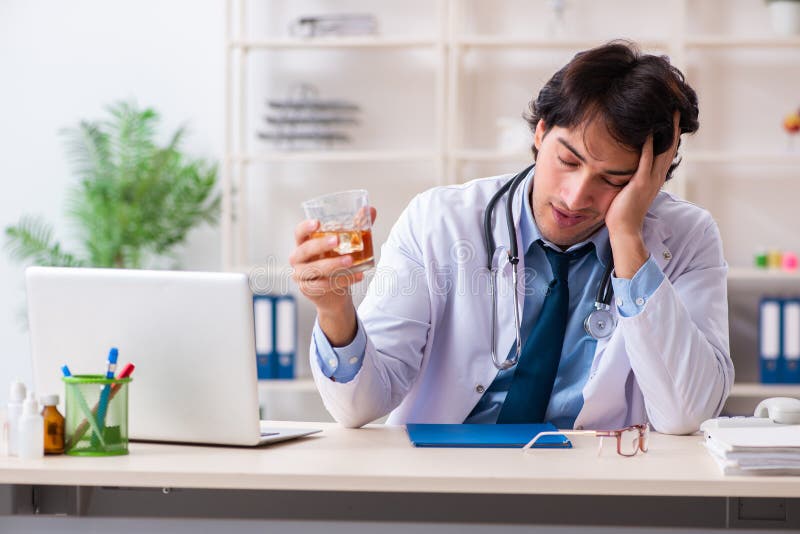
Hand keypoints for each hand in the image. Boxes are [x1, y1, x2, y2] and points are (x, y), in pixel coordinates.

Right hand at [289, 207, 376, 344]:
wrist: (334, 295)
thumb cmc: (337, 264)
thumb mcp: (345, 245)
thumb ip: (356, 227)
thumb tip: (370, 210)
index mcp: (304, 244)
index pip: (299, 233)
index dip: (305, 227)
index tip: (318, 222)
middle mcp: (298, 259)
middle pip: (304, 250)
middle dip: (320, 245)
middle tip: (337, 240)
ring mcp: (300, 275)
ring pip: (314, 269)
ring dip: (333, 264)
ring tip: (351, 260)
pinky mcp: (308, 290)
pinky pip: (323, 285)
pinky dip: (342, 280)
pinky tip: (358, 276)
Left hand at [606, 112, 679, 277]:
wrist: (624, 231)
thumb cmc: (623, 213)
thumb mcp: (631, 191)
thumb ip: (633, 178)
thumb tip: (626, 168)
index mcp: (655, 179)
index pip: (666, 153)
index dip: (671, 136)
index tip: (672, 119)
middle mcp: (656, 178)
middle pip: (670, 147)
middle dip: (674, 128)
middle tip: (677, 109)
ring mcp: (649, 180)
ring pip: (662, 151)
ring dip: (667, 131)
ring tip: (670, 113)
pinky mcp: (639, 184)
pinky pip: (644, 161)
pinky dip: (647, 146)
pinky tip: (648, 132)